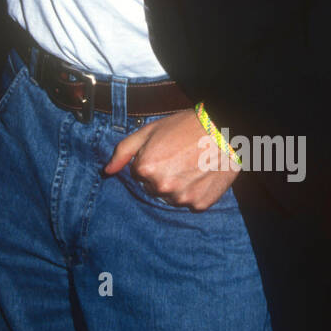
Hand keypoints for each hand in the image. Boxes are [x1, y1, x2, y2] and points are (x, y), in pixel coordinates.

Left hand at [104, 109, 240, 209]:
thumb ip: (124, 151)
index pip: (138, 174)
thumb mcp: (149, 131)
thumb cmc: (184, 127)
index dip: (151, 161)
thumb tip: (107, 171)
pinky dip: (194, 192)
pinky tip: (201, 176)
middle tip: (178, 158)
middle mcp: (162, 187)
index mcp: (146, 168)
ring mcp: (182, 197)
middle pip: (153, 188)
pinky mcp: (199, 204)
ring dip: (177, 186)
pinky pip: (190, 202)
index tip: (164, 151)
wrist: (223, 130)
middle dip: (161, 175)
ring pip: (171, 197)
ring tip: (191, 166)